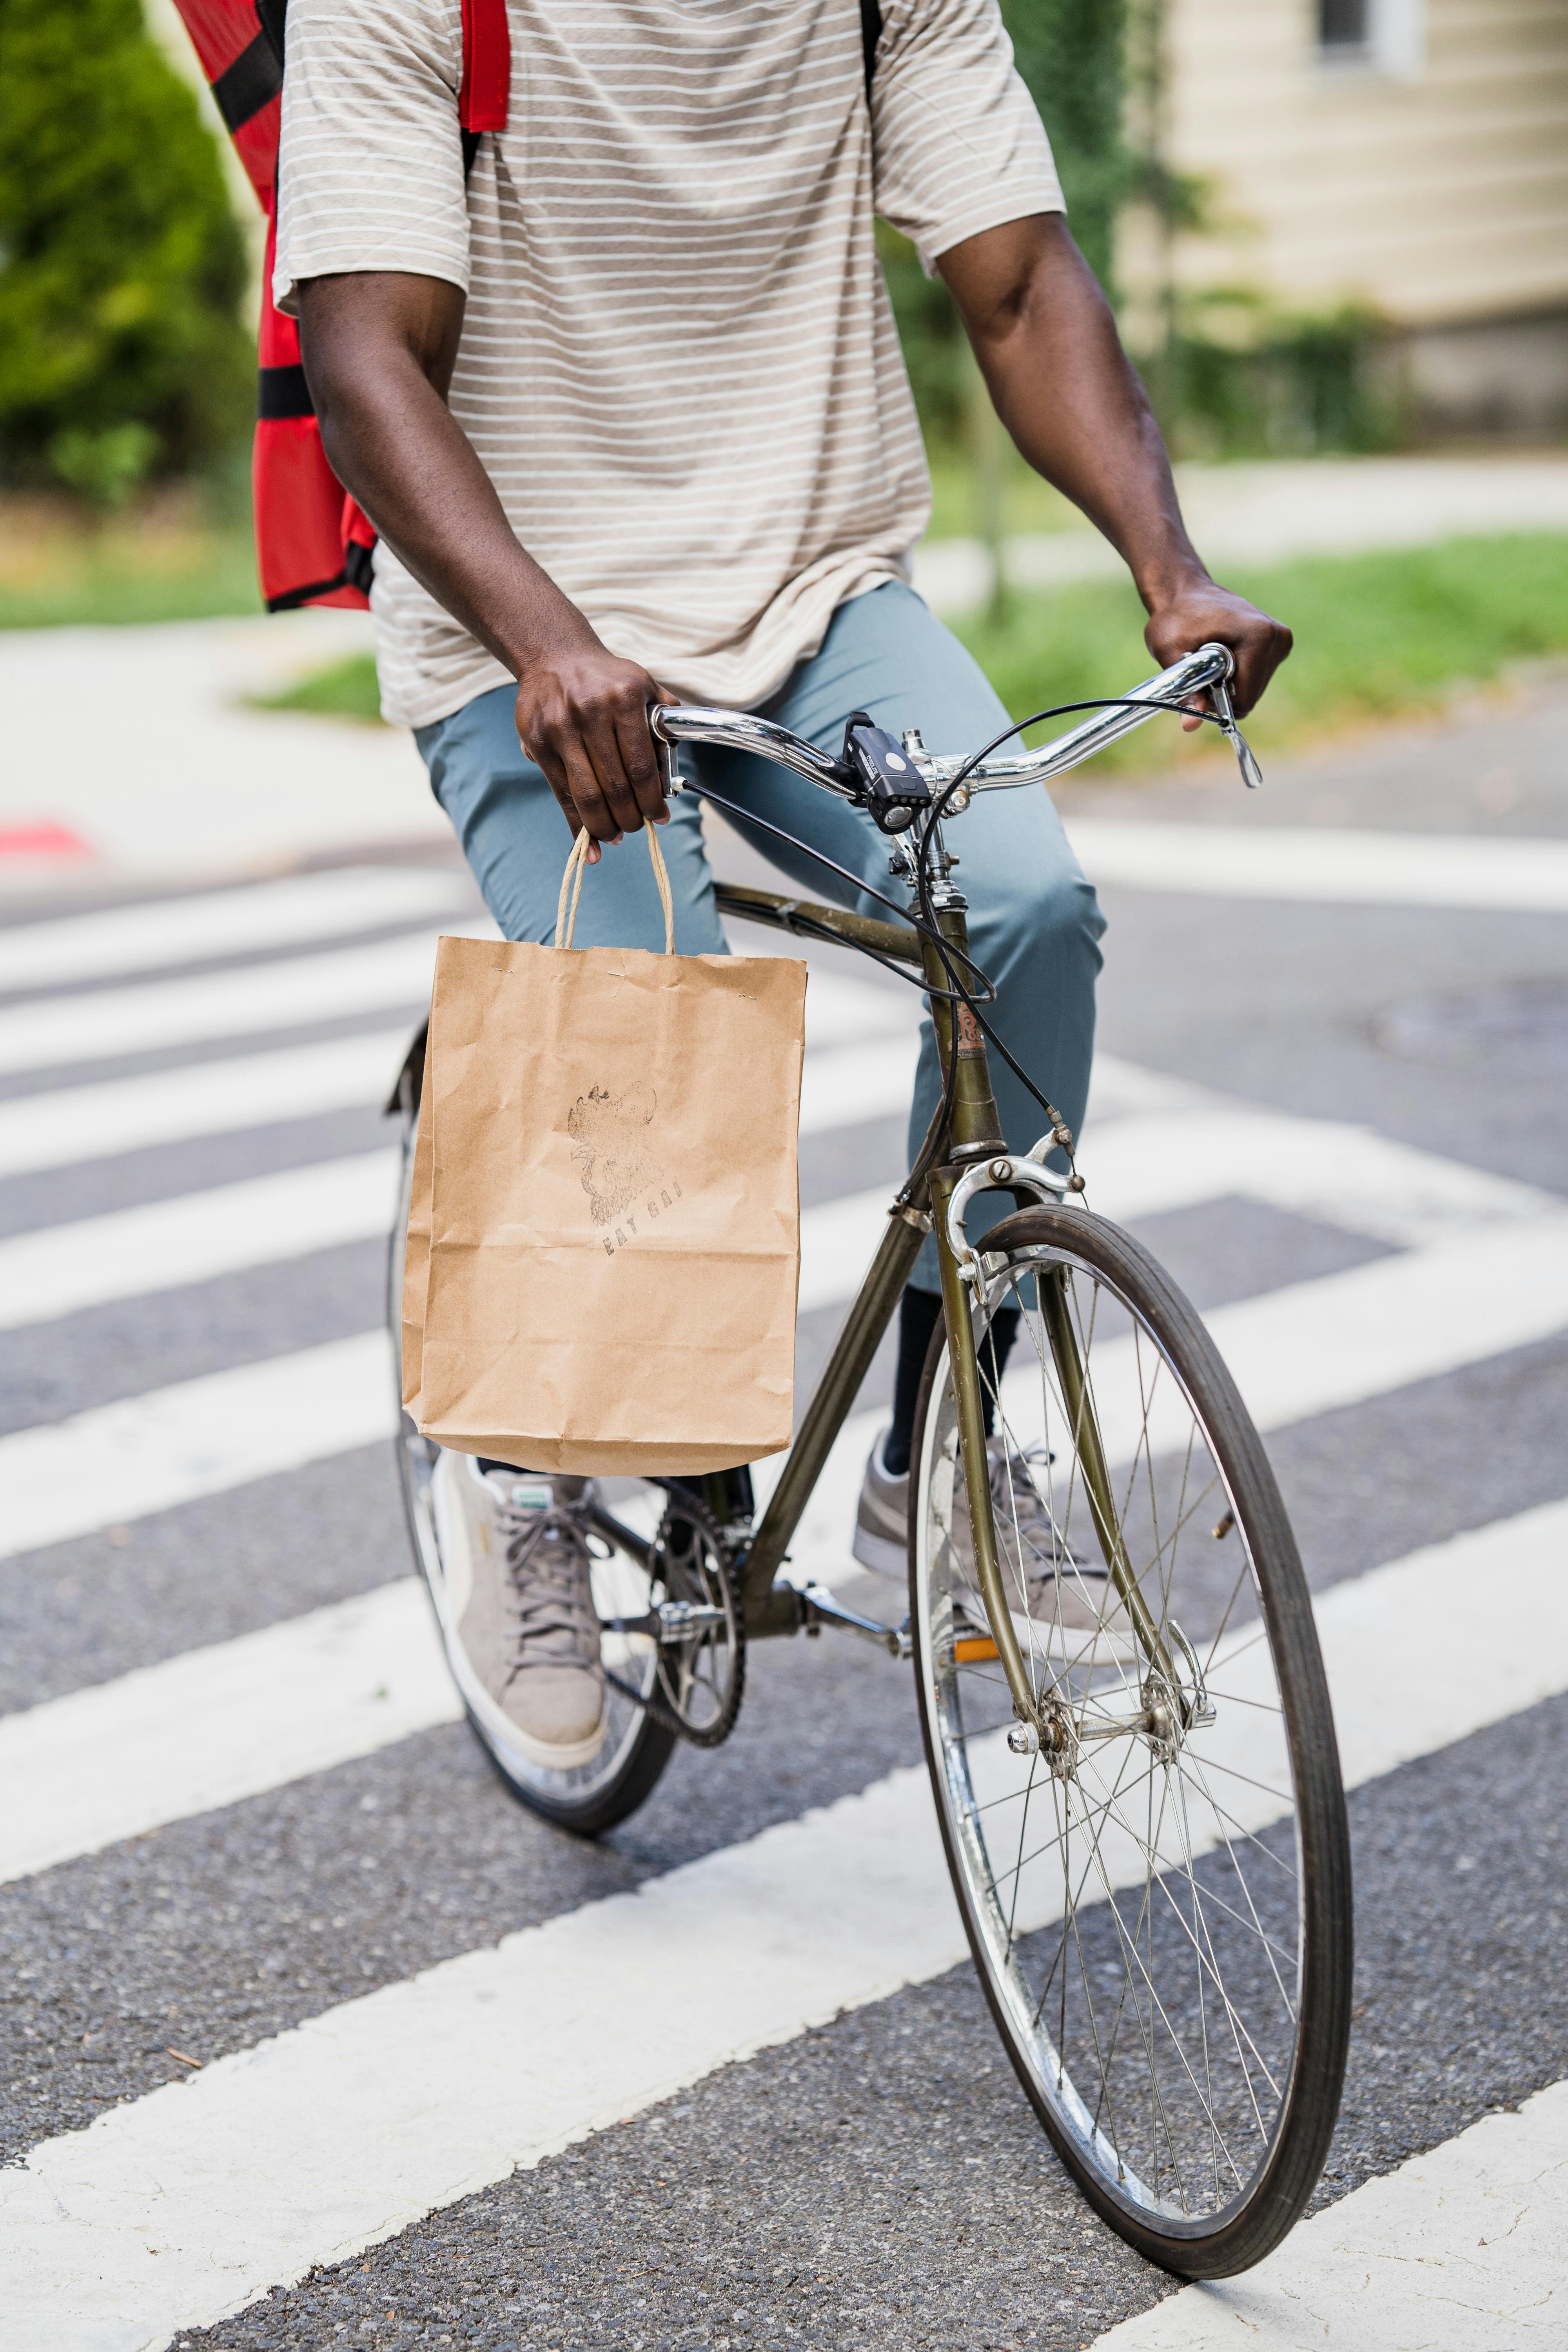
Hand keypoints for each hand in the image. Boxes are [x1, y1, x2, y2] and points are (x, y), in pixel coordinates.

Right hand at [514, 635, 667, 862]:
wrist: (554, 656)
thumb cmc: (606, 678)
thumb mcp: (643, 685)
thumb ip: (663, 721)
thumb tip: (673, 768)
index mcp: (624, 700)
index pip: (641, 766)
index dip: (652, 800)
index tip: (660, 817)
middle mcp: (591, 713)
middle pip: (615, 786)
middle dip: (630, 817)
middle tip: (636, 828)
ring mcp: (561, 729)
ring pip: (587, 794)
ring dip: (604, 826)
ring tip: (616, 835)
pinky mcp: (538, 743)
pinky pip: (561, 794)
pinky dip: (575, 825)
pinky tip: (588, 844)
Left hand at [1143, 576, 1292, 730]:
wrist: (1185, 591)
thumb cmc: (1175, 616)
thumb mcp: (1170, 652)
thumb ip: (1184, 690)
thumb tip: (1191, 726)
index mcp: (1260, 636)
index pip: (1245, 698)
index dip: (1218, 702)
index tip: (1198, 683)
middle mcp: (1278, 637)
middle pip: (1252, 696)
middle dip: (1225, 693)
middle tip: (1202, 670)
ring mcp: (1281, 640)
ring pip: (1254, 689)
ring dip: (1230, 684)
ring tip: (1212, 659)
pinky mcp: (1278, 643)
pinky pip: (1257, 677)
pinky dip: (1237, 675)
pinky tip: (1223, 656)